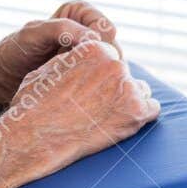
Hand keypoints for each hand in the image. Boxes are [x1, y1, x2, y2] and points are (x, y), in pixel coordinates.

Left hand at [0, 0, 122, 105]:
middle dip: (97, 65)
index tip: (71, 58)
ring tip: (70, 86)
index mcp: (81, 13)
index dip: (95, 46)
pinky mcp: (89, 76)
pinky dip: (92, 90)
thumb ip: (61, 29)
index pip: (106, 29)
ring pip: (111, 70)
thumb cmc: (16, 50)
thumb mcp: (34, 34)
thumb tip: (93, 39)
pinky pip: (103, 84)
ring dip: (94, 80)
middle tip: (72, 77)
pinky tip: (75, 95)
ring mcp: (92, 56)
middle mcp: (91, 32)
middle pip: (113, 51)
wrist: (5, 77)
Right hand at [0, 37, 159, 187]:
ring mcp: (129, 88)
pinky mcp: (137, 113)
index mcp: (94, 49)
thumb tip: (80, 58)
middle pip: (124, 73)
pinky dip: (140, 116)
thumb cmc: (35, 106)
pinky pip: (152, 110)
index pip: (109, 56)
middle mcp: (115, 63)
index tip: (93, 89)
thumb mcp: (48, 70)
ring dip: (127, 101)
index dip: (100, 74)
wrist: (36, 138)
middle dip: (114, 87)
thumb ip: (72, 61)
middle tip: (97, 106)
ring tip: (107, 116)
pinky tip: (122, 123)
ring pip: (140, 91)